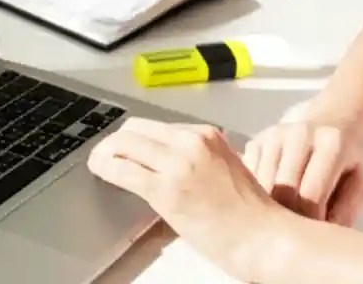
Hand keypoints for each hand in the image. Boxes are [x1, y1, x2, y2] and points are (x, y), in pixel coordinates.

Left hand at [87, 117, 293, 281]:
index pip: (157, 126)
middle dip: (117, 141)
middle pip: (136, 128)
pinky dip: (105, 168)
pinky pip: (122, 170)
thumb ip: (198, 160)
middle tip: (106, 155)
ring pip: (124, 144)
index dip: (136, 138)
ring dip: (106, 153)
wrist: (262, 236)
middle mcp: (191, 142)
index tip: (126, 147)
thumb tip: (166, 166)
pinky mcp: (166, 189)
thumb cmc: (249, 213)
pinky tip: (100, 172)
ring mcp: (178, 163)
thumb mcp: (225, 169)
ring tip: (100, 163)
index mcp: (207, 135)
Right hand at [242, 116, 362, 225]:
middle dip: (287, 218)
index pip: (311, 194)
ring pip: (261, 186)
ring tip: (280, 222)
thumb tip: (321, 236)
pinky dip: (255, 196)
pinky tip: (268, 203)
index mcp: (331, 143)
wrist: (327, 123)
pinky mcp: (256, 140)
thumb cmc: (344, 161)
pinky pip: (247, 177)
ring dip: (268, 210)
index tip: (312, 238)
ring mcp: (274, 135)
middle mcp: (300, 134)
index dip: (310, 222)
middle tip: (293, 234)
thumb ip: (346, 211)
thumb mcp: (357, 184)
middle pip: (283, 190)